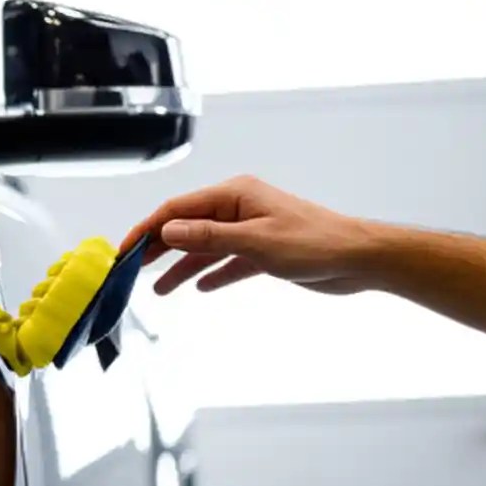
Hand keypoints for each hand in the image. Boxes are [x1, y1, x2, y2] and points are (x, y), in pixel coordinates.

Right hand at [120, 176, 376, 295]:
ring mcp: (250, 230)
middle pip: (187, 227)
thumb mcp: (255, 241)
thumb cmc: (314, 242)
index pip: (178, 210)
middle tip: (133, 270)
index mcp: (234, 195)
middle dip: (159, 248)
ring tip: (159, 290)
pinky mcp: (263, 252)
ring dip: (183, 268)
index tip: (126, 250)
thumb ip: (208, 237)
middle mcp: (238, 209)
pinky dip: (212, 274)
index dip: (148, 229)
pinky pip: (228, 262)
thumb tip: (168, 231)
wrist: (359, 258)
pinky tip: (200, 288)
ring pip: (205, 248)